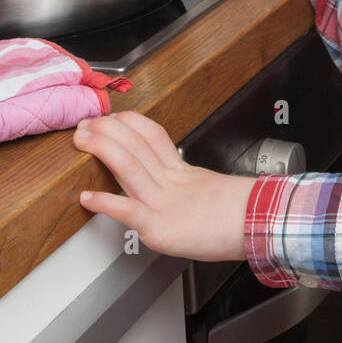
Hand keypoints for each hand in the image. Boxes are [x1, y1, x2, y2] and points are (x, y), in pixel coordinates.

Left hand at [73, 111, 254, 260]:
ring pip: (128, 166)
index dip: (130, 123)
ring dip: (102, 150)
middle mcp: (171, 182)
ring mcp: (164, 202)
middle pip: (136, 144)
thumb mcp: (214, 189)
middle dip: (107, 130)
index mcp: (184, 171)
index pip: (153, 135)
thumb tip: (189, 188)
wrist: (258, 223)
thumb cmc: (242, 213)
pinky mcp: (160, 227)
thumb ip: (194, 187)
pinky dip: (105, 203)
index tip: (114, 116)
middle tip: (86, 123)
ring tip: (82, 140)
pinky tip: (87, 198)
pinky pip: (128, 210)